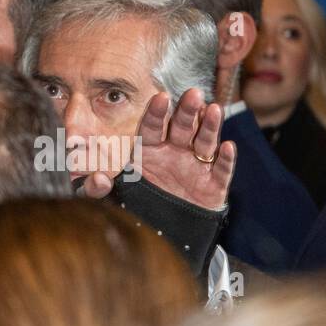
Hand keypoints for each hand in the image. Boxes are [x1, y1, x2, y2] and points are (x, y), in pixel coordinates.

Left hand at [80, 89, 235, 209]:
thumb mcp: (114, 196)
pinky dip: (226, 160)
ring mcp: (196, 166)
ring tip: (214, 110)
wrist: (167, 232)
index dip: (157, 113)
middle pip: (182, 127)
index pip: (153, 127)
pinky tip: (227, 147)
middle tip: (193, 94)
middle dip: (188, 111)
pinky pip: (221, 170)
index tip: (161, 97)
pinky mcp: (213, 184)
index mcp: (150, 150)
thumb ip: (98, 189)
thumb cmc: (140, 206)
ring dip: (210, 126)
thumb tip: (97, 180)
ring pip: (205, 142)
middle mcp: (175, 152)